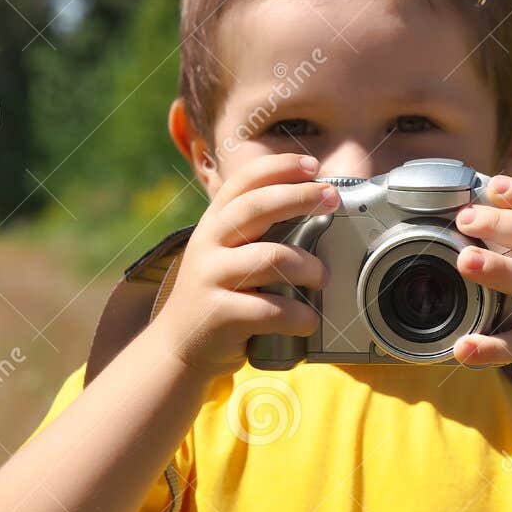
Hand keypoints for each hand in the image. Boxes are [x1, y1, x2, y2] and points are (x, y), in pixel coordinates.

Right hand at [154, 153, 335, 377]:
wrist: (179, 345)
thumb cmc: (218, 294)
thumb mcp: (225, 253)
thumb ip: (256, 231)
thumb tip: (316, 208)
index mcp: (214, 223)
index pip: (244, 182)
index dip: (279, 168)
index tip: (312, 166)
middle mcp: (209, 244)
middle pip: (258, 207)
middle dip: (300, 197)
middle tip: (332, 201)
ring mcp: (212, 278)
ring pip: (273, 257)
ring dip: (309, 266)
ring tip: (321, 278)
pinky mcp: (220, 314)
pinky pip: (271, 309)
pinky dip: (299, 316)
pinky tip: (308, 320)